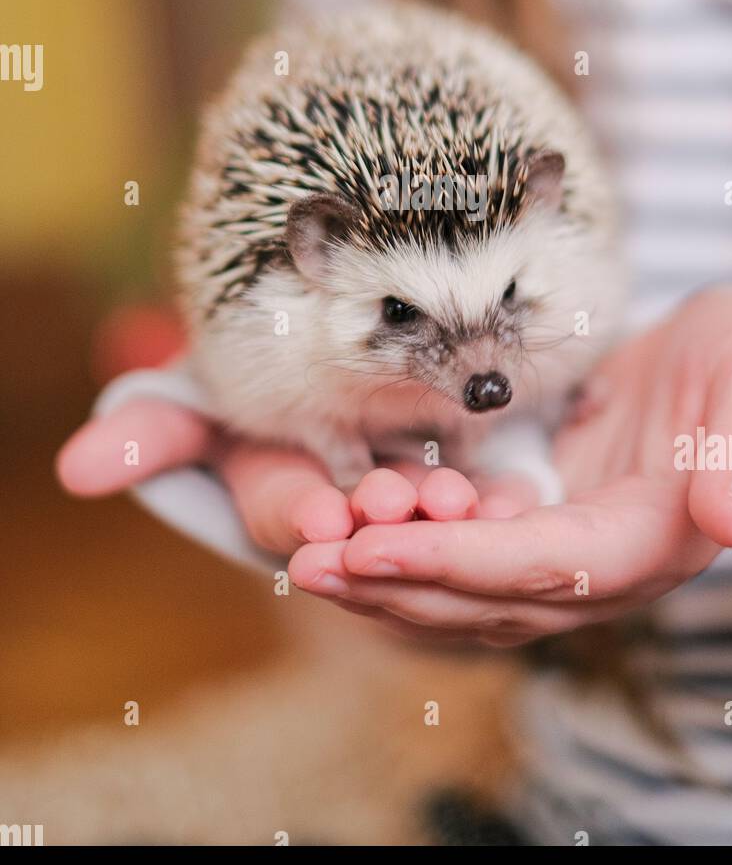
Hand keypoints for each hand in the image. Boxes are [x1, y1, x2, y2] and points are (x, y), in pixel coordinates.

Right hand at [56, 398, 533, 555]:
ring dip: (442, 515)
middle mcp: (353, 514)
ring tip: (457, 495)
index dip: (298, 514)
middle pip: (366, 528)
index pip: (284, 513)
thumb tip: (79, 471)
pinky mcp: (477, 485)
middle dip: (382, 520)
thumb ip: (156, 434)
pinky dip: (503, 502)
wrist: (353, 336)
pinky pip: (493, 502)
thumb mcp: (210, 399)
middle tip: (404, 502)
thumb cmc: (269, 371)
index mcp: (285, 496)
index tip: (320, 513)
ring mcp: (417, 502)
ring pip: (430, 522)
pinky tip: (519, 494)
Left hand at [289, 283, 731, 646]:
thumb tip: (726, 522)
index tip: (372, 548)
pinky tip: (352, 520)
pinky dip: (410, 542)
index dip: (459, 565)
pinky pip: (467, 547)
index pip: (546, 570)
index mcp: (654, 542)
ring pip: (468, 586)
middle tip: (306, 563)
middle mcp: (604, 565)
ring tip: (308, 555)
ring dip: (389, 576)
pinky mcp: (545, 517)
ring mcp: (570, 546)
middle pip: (490, 599)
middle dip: (397, 584)